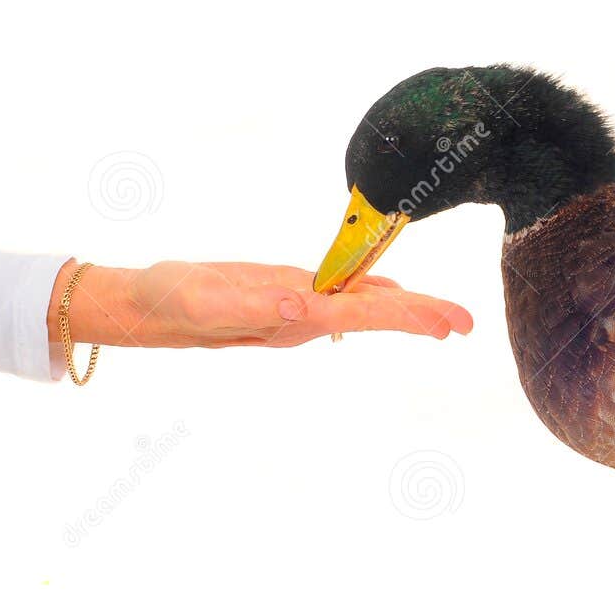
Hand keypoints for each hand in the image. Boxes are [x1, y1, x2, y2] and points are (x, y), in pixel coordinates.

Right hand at [53, 261, 471, 358]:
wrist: (145, 307)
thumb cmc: (170, 304)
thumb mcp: (206, 302)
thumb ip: (252, 307)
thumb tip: (302, 307)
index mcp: (292, 319)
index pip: (362, 315)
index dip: (409, 316)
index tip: (449, 324)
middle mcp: (304, 318)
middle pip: (374, 314)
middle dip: (422, 316)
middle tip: (469, 322)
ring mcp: (297, 306)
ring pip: (363, 305)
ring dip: (406, 308)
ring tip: (447, 316)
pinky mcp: (286, 290)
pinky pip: (340, 292)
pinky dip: (372, 292)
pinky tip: (390, 293)